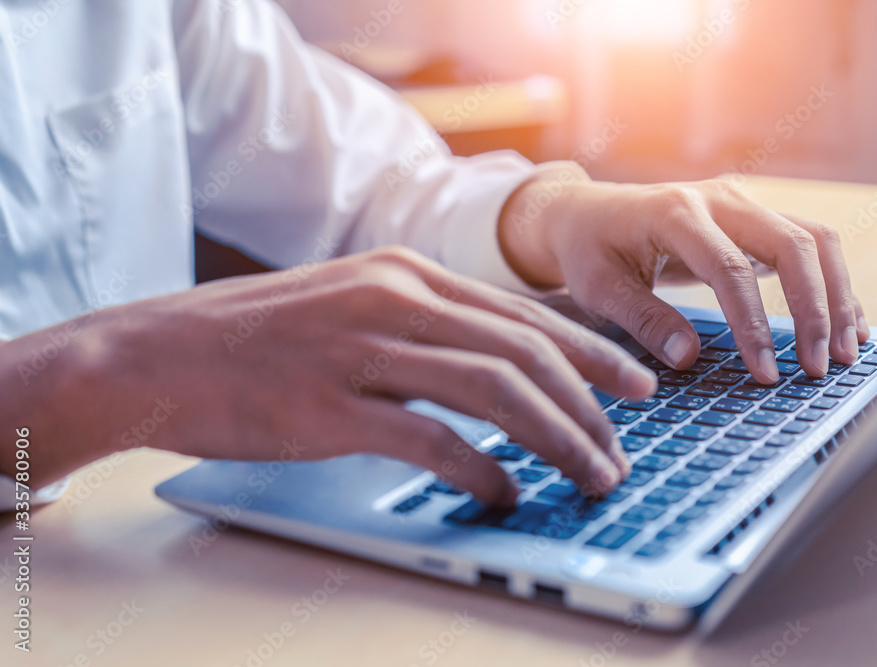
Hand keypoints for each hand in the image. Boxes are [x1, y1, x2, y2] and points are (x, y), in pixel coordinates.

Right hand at [2, 247, 657, 505]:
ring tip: (590, 474)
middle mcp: (395, 299)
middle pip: (525, 350)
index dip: (591, 352)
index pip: (523, 313)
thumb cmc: (257, 339)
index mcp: (405, 273)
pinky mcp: (333, 405)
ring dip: (556, 436)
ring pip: (496, 389)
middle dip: (590, 403)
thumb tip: (493, 370)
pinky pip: (431, 438)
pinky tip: (505, 492)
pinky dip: (482, 468)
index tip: (634, 386)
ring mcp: (364, 349)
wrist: (157, 354)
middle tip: (623, 446)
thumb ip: (420, 327)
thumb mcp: (350, 305)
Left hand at [499, 164, 869, 383]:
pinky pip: (809, 245)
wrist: (586, 214)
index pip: (729, 269)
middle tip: (819, 368)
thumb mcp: (599, 288)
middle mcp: (718, 198)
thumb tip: (689, 358)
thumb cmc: (589, 251)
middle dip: (814, 309)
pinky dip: (832, 283)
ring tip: (846, 352)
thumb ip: (644, 319)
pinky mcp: (754, 218)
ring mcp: (742, 203)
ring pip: (813, 239)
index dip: (753, 324)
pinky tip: (846, 324)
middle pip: (791, 244)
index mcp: (675, 212)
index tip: (765, 374)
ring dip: (836, 295)